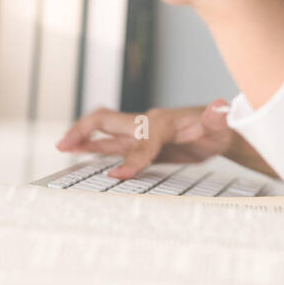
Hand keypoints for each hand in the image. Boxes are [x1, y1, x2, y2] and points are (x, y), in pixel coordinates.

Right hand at [55, 101, 235, 178]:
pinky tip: (83, 155)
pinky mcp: (142, 145)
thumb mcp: (220, 126)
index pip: (142, 139)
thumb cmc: (220, 128)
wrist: (221, 130)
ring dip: (84, 140)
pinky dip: (96, 149)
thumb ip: (217, 119)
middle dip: (84, 131)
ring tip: (62, 148)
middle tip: (62, 145)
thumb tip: (220, 109)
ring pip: (106, 134)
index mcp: (162, 121)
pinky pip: (114, 146)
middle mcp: (146, 123)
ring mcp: (141, 133)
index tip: (117, 175)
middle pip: (108, 121)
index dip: (132, 158)